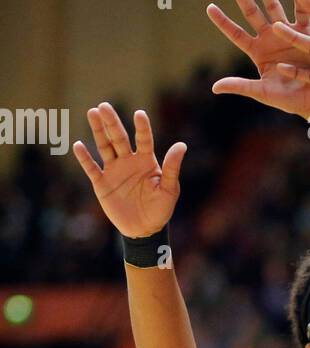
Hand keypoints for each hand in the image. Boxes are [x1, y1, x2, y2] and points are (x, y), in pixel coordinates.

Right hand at [72, 105, 184, 236]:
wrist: (144, 230)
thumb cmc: (160, 210)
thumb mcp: (169, 190)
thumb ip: (172, 168)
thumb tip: (182, 145)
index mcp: (146, 162)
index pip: (144, 140)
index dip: (142, 128)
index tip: (140, 114)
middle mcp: (128, 162)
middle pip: (119, 138)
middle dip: (112, 123)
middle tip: (104, 106)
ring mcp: (114, 171)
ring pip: (104, 147)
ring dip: (98, 131)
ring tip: (92, 113)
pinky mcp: (102, 183)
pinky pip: (92, 168)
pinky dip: (85, 158)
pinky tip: (79, 145)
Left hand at [208, 0, 309, 116]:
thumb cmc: (291, 100)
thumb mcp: (264, 93)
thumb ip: (241, 86)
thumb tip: (215, 88)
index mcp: (258, 52)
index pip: (236, 34)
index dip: (223, 22)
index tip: (210, 8)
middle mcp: (270, 38)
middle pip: (253, 14)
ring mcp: (287, 33)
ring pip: (275, 8)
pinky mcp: (305, 33)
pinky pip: (302, 14)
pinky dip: (301, 2)